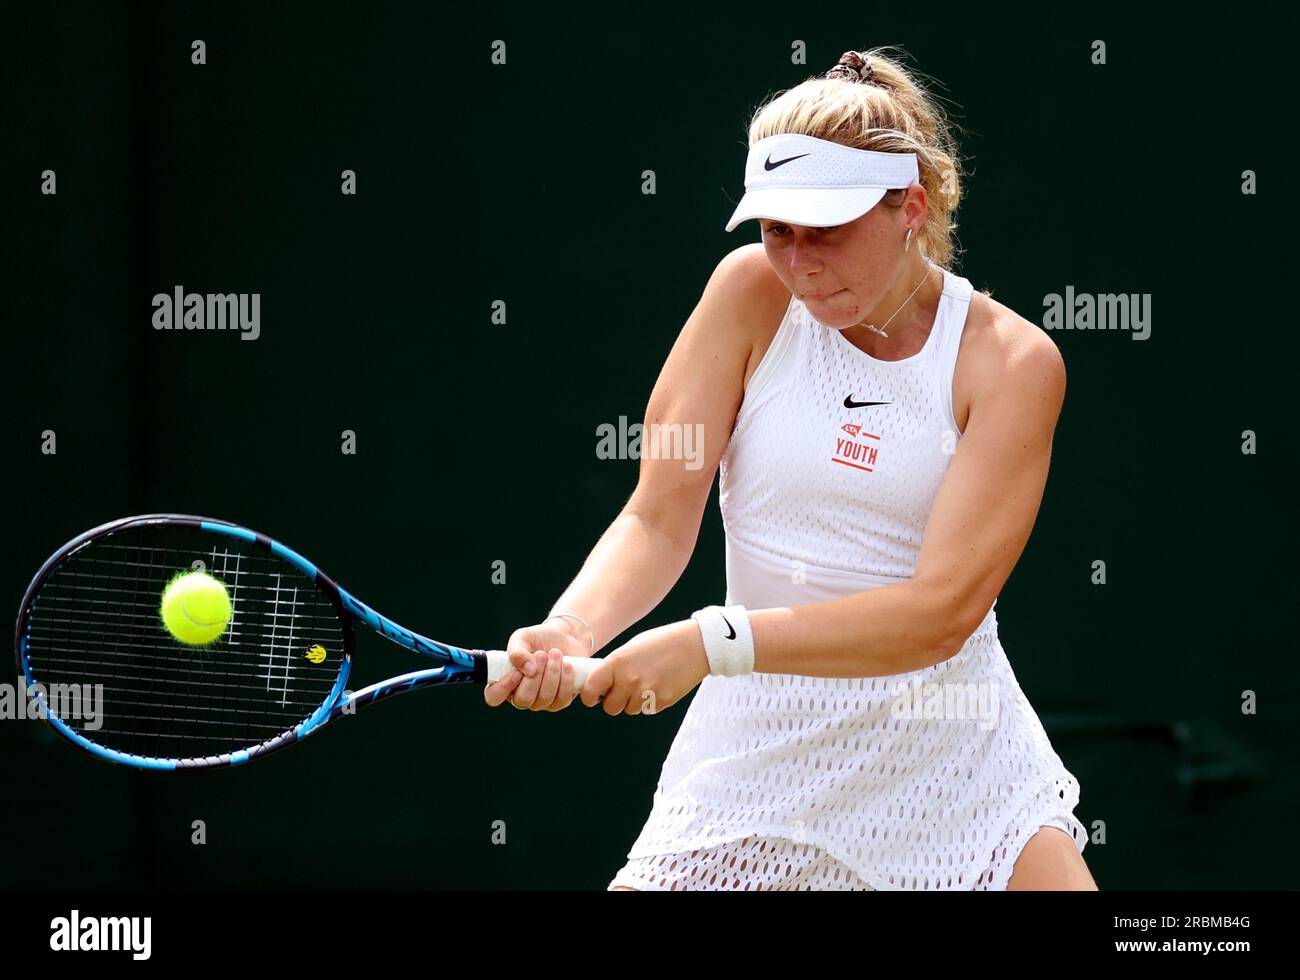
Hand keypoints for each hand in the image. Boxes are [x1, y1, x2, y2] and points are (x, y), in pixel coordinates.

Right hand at [483, 616, 591, 711]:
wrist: (564, 637)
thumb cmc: (538, 638)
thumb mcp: (523, 638)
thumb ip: (517, 651)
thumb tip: (528, 670)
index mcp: (505, 681)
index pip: (494, 697)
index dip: (503, 688)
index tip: (516, 672)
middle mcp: (521, 695)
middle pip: (523, 700)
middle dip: (534, 677)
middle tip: (542, 654)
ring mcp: (541, 701)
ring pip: (544, 699)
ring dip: (552, 674)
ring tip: (555, 653)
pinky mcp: (560, 700)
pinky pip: (562, 699)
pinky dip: (566, 680)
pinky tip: (567, 665)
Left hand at [580, 620, 708, 715]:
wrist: (695, 645)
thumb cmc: (663, 642)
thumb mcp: (631, 648)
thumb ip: (615, 666)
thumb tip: (602, 683)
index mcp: (617, 662)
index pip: (591, 689)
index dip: (589, 696)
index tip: (593, 697)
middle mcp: (629, 679)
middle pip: (610, 707)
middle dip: (614, 701)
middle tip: (623, 689)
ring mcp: (646, 693)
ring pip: (629, 709)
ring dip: (633, 701)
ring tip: (647, 682)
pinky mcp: (661, 702)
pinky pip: (647, 709)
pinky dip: (650, 701)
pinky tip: (659, 684)